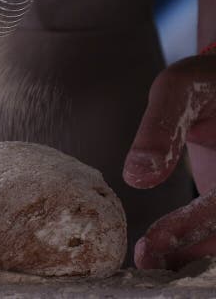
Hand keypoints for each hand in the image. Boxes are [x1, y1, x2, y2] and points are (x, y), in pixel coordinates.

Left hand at [123, 54, 215, 268]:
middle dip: (193, 253)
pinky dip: (194, 244)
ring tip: (147, 261)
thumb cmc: (205, 80)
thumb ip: (159, 129)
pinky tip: (159, 250)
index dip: (195, 227)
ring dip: (193, 255)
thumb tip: (136, 177)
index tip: (154, 240)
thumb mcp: (179, 89)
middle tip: (147, 261)